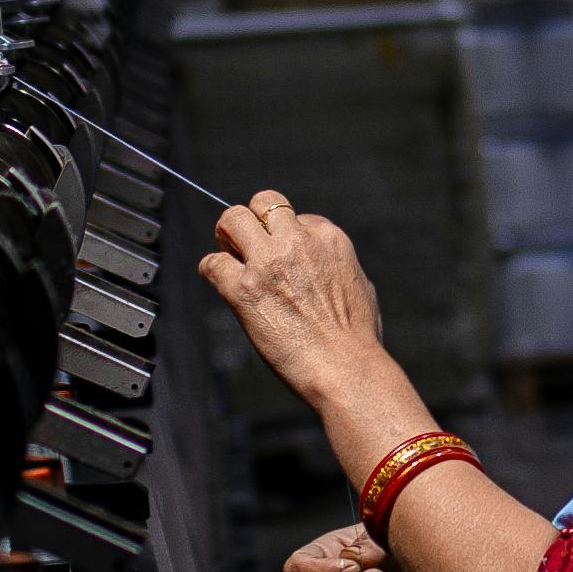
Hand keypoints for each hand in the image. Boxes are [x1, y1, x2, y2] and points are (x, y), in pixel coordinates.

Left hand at [198, 192, 386, 404]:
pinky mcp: (243, 289)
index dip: (285, 237)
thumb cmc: (358, 340)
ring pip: (232, 218)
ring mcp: (268, 262)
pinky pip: (212, 263)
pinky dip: (211, 271)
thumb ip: (337, 268)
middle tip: (246, 245)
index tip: (282, 258)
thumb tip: (323, 270)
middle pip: (263, 202)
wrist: (345, 368)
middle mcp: (297, 242)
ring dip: (227, 235)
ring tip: (230, 255)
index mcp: (328, 239)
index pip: (296, 217)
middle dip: (253, 221)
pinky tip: (221, 284)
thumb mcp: (360, 287)